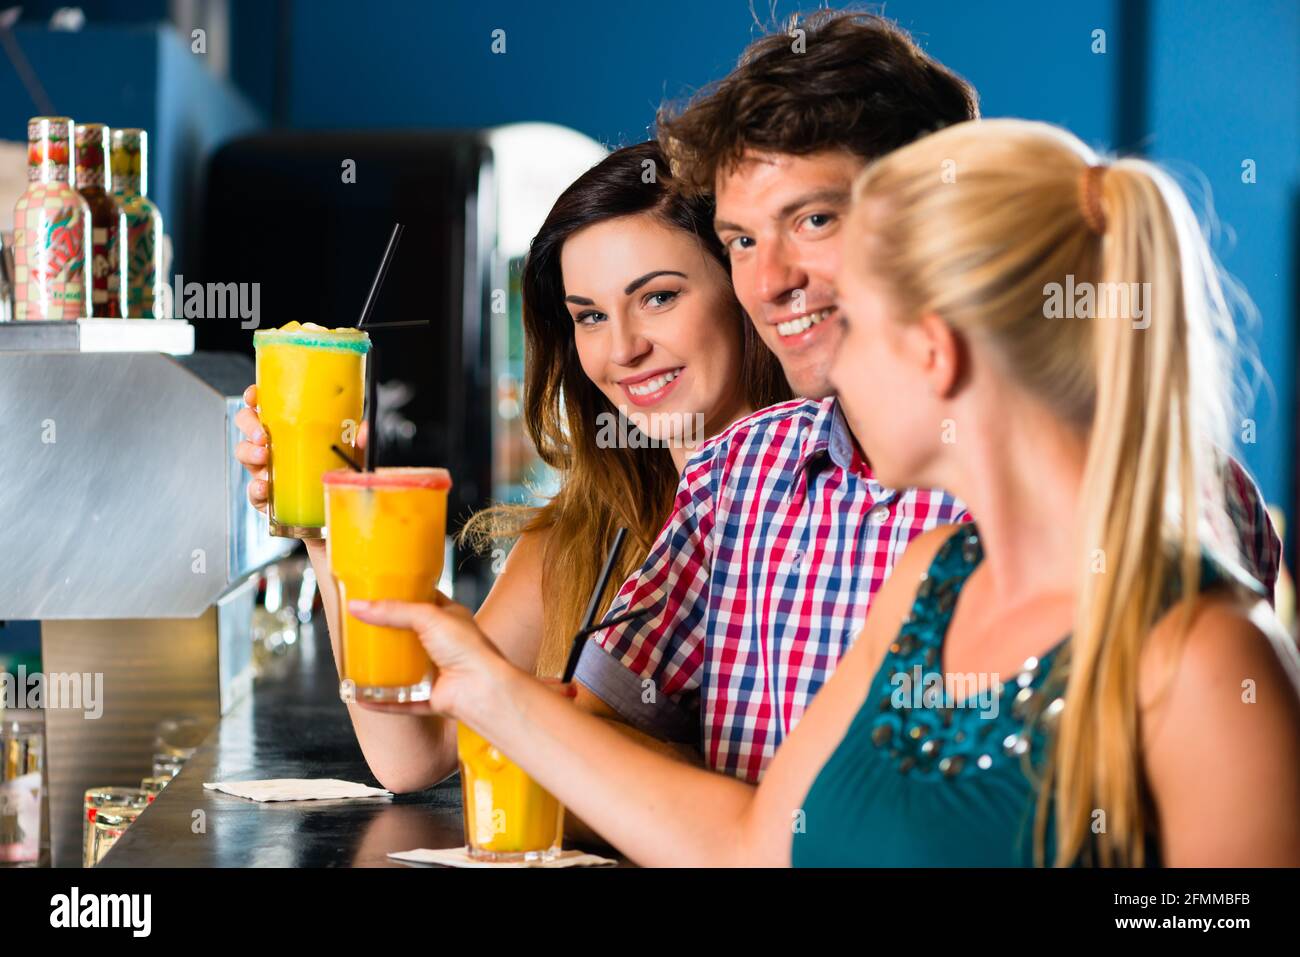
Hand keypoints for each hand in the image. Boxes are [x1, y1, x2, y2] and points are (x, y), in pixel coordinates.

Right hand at [235, 384, 367, 513]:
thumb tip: (363, 430)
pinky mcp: (266, 497)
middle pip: (247, 425)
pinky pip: (253, 491)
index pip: (264, 406)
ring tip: (264, 456)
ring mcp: (265, 470)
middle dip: (249, 425)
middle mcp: (271, 446)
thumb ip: (358, 439)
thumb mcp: (350, 452)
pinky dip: (255, 488)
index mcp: (287, 429)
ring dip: (250, 452)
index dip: (254, 397)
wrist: (333, 510)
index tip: (254, 396)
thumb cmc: (334, 473)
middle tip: (262, 434)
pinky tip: (265, 486)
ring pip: (244, 454)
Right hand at [346, 592, 562, 719]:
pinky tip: (362, 698)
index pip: (425, 602)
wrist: (481, 689)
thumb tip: (358, 606)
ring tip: (357, 661)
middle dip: (388, 634)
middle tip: (361, 627)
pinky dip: (382, 701)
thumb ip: (394, 611)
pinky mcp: (431, 698)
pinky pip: (401, 701)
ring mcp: (438, 672)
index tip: (378, 594)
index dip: (403, 596)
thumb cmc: (468, 649)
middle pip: (410, 637)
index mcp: (451, 620)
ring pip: (404, 670)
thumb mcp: (429, 617)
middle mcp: (445, 645)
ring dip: (383, 669)